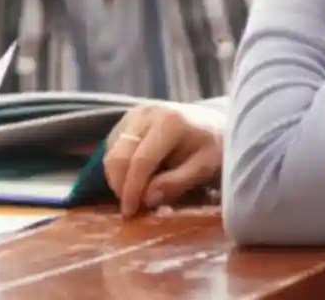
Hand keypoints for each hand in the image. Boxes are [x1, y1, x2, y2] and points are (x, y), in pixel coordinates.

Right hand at [103, 105, 222, 217]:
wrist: (214, 120)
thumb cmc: (213, 145)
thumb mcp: (205, 167)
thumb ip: (176, 183)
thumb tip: (147, 199)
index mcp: (169, 123)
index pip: (141, 160)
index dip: (132, 188)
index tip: (129, 211)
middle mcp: (146, 113)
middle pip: (119, 155)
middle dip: (120, 185)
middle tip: (130, 207)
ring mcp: (134, 113)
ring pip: (111, 151)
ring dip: (117, 177)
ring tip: (134, 193)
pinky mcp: (128, 116)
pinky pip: (112, 145)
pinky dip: (118, 165)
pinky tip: (134, 176)